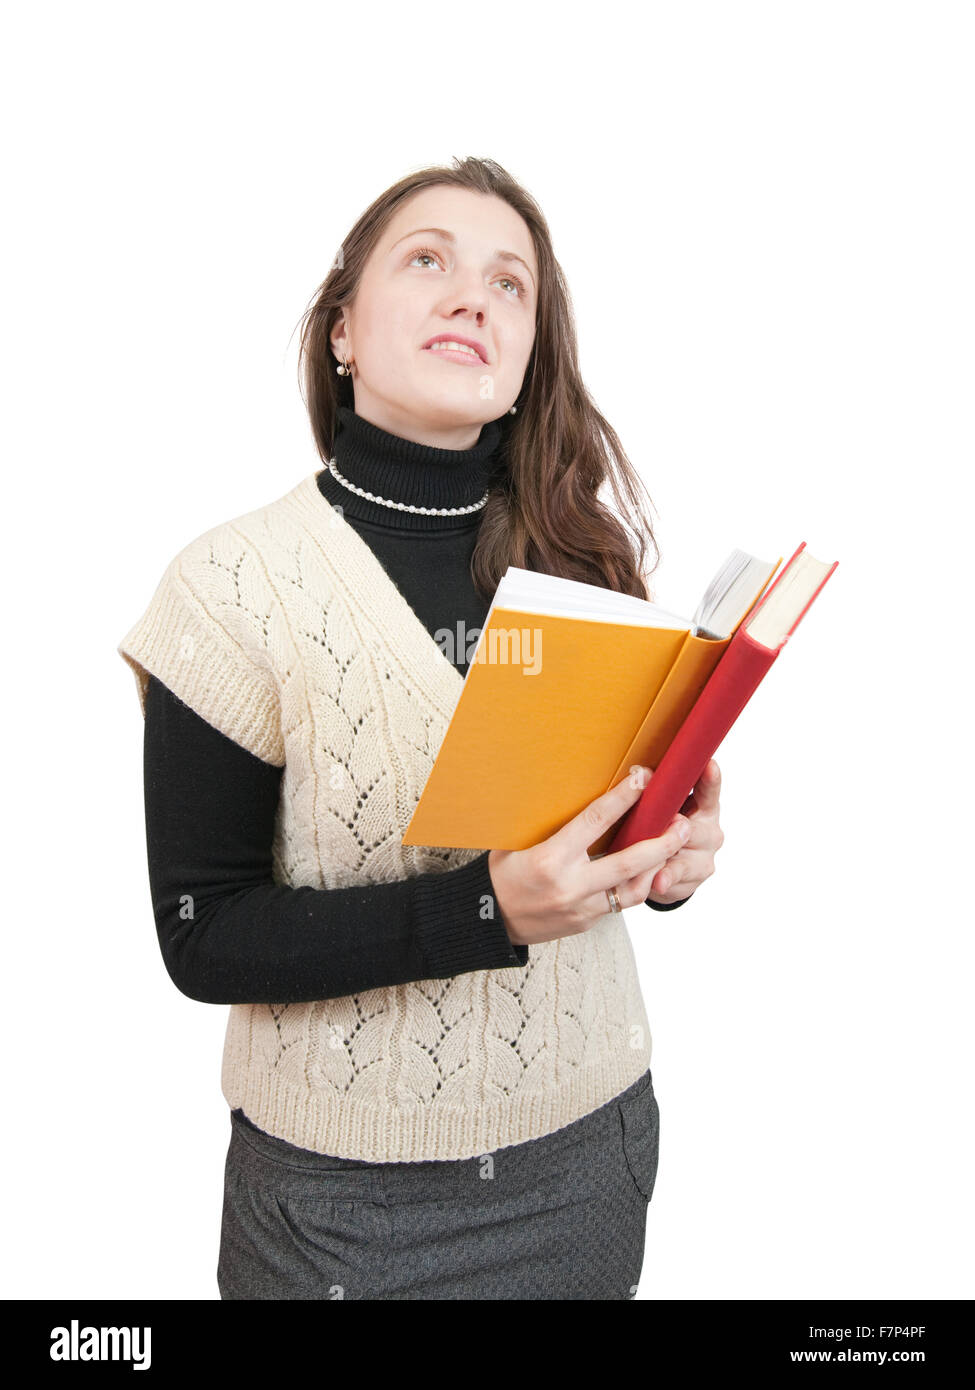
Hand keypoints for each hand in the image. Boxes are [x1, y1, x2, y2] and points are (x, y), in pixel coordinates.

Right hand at [488, 766, 693, 948]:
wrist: (487, 920)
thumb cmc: (502, 874)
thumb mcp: (518, 842)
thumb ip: (553, 825)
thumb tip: (580, 796)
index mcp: (551, 858)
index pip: (596, 821)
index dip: (624, 798)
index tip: (643, 779)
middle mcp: (570, 885)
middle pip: (629, 862)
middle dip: (661, 842)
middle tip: (682, 824)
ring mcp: (581, 908)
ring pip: (633, 890)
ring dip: (658, 868)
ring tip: (674, 848)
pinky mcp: (586, 922)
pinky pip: (619, 904)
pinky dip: (634, 886)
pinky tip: (647, 871)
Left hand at [645, 759, 724, 905]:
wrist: (670, 870)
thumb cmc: (665, 829)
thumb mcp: (666, 810)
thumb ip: (661, 795)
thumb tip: (638, 773)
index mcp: (704, 807)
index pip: (709, 790)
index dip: (710, 779)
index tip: (710, 765)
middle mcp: (710, 831)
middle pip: (697, 829)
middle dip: (681, 827)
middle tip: (675, 821)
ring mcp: (704, 857)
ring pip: (687, 856)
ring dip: (669, 856)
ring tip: (660, 857)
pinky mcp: (695, 879)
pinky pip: (677, 877)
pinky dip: (665, 879)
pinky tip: (658, 882)